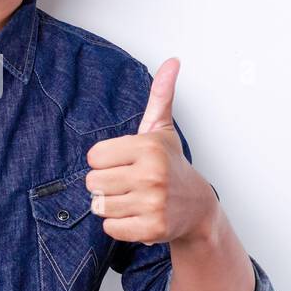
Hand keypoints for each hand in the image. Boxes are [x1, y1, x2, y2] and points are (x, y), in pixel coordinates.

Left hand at [85, 57, 217, 245]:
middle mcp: (151, 175)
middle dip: (105, 184)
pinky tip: (137, 215)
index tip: (124, 163)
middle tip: (128, 183)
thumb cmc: (171, 166)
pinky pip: (110, 228)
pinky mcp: (152, 229)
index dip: (104, 161)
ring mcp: (153, 203)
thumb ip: (160, 96)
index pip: (93, 157)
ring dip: (112, 206)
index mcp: (148, 147)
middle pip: (92, 182)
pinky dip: (119, 225)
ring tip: (133, 199)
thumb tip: (172, 61)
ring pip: (99, 206)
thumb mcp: (162, 130)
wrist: (198, 208)